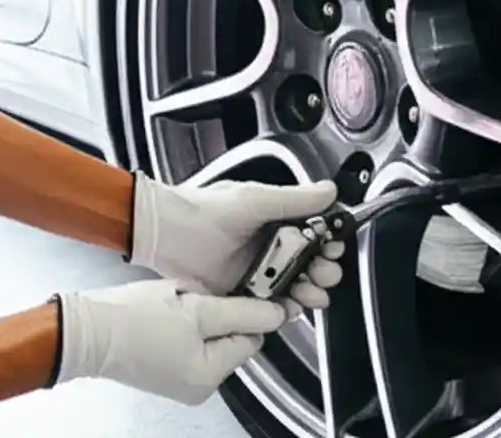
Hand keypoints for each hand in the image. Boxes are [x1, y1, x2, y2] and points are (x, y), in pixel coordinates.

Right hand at [53, 279, 285, 404]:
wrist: (86, 329)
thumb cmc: (134, 319)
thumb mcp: (197, 308)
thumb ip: (243, 312)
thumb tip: (278, 314)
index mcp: (210, 375)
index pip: (253, 337)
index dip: (248, 309)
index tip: (239, 287)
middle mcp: (200, 386)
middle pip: (234, 339)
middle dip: (221, 312)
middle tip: (196, 295)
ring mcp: (183, 379)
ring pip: (213, 337)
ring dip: (204, 315)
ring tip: (179, 303)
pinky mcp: (168, 369)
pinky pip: (193, 341)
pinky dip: (188, 324)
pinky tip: (170, 312)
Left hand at [129, 175, 343, 317]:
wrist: (164, 233)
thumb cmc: (204, 210)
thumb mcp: (254, 200)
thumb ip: (295, 200)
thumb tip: (330, 192)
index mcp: (276, 219)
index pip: (315, 233)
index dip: (329, 243)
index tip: (335, 249)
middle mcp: (270, 245)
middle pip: (310, 263)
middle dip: (323, 271)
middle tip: (324, 275)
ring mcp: (257, 270)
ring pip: (294, 286)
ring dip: (309, 292)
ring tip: (311, 295)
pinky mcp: (242, 292)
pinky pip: (270, 304)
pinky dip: (284, 309)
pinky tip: (292, 308)